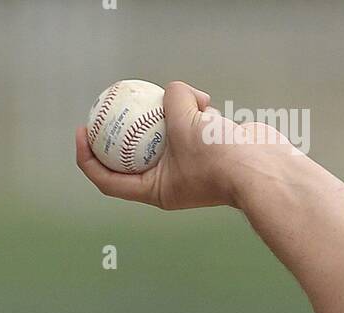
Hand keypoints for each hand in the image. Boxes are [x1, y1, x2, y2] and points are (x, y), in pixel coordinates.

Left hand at [75, 80, 293, 211]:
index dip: (89, 158)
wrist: (261, 167)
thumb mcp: (183, 124)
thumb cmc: (219, 158)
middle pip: (133, 154)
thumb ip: (172, 100)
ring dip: (171, 111)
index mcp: (153, 190)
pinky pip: (190, 124)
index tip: (82, 133)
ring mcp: (187, 164)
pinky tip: (205, 102)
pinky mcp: (206, 148)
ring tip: (184, 102)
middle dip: (122, 130)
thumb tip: (172, 90)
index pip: (109, 180)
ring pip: (164, 132)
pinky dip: (195, 111)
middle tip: (108, 105)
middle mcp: (168, 180)